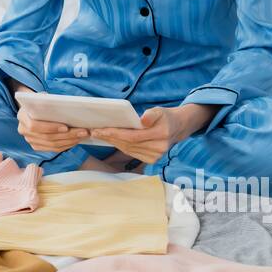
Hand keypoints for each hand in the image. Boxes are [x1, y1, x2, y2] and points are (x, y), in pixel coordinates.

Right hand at [12, 83, 90, 152]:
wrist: (32, 109)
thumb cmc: (39, 101)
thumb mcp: (41, 97)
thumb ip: (46, 100)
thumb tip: (58, 103)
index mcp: (22, 116)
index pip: (34, 126)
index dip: (50, 128)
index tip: (66, 127)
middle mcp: (23, 130)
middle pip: (47, 137)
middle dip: (67, 135)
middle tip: (82, 131)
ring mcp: (30, 140)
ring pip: (52, 145)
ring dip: (69, 141)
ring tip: (82, 135)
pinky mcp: (37, 146)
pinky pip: (53, 149)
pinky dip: (66, 145)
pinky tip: (75, 140)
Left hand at [87, 103, 218, 162]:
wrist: (177, 128)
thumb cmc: (165, 117)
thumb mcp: (160, 110)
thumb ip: (152, 114)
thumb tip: (142, 120)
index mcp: (161, 135)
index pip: (133, 136)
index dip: (115, 133)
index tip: (100, 129)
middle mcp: (158, 149)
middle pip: (128, 144)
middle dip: (110, 138)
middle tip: (94, 131)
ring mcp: (155, 157)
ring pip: (128, 149)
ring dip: (112, 142)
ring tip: (99, 135)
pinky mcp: (151, 160)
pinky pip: (131, 153)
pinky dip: (120, 146)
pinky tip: (110, 140)